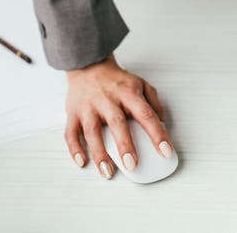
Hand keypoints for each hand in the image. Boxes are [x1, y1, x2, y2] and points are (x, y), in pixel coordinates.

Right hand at [64, 54, 173, 178]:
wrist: (89, 65)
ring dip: (99, 153)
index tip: (166, 151)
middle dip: (125, 145)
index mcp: (128, 93)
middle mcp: (108, 100)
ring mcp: (89, 107)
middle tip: (132, 165)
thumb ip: (153, 102)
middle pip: (117, 122)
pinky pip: (71, 132)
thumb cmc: (116, 81)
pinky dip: (75, 148)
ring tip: (107, 171)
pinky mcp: (73, 113)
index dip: (157, 134)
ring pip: (92, 131)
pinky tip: (82, 161)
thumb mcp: (140, 84)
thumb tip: (162, 123)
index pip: (146, 114)